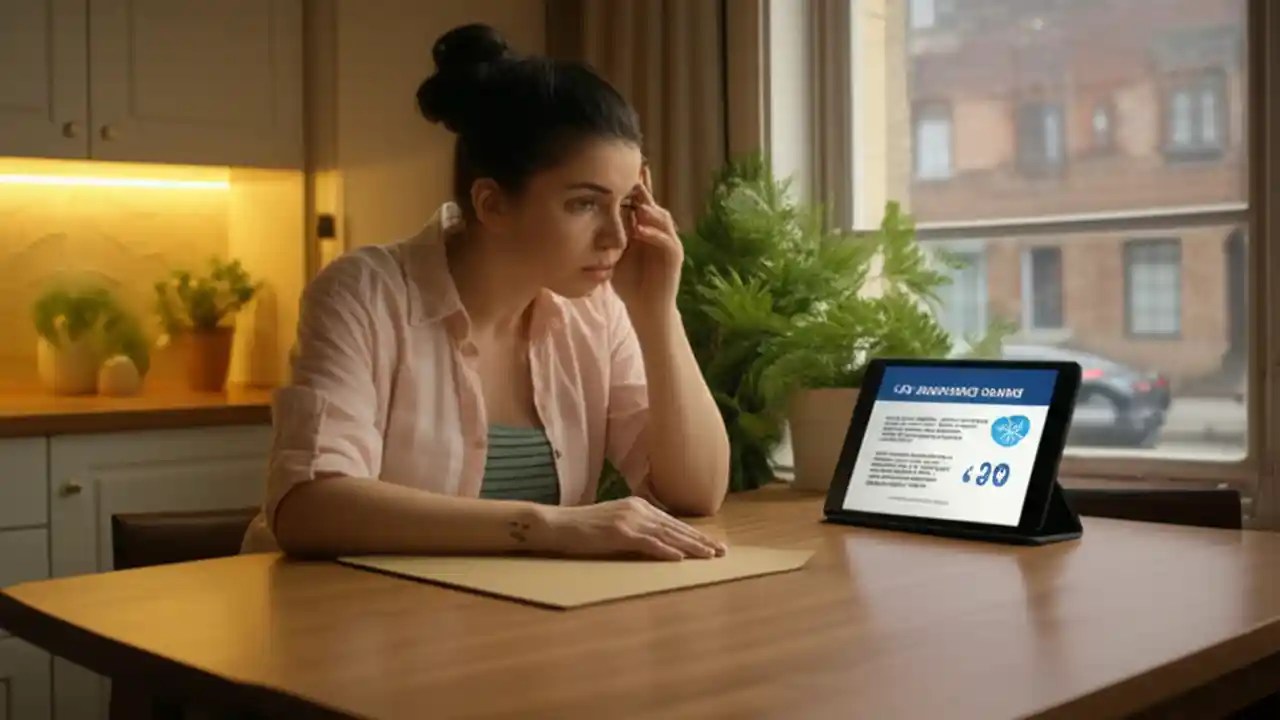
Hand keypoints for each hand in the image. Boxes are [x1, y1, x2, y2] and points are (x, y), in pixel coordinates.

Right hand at [538, 497, 726, 560]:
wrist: (558, 525)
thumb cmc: (583, 528)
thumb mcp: (614, 523)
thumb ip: (635, 528)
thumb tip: (657, 541)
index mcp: (638, 505)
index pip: (672, 522)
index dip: (694, 534)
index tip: (711, 544)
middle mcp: (638, 509)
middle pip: (676, 527)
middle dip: (700, 541)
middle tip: (721, 552)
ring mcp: (629, 520)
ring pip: (667, 535)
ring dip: (690, 547)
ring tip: (708, 556)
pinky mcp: (619, 533)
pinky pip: (648, 544)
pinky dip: (666, 551)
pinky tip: (680, 559)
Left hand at [610, 163, 683, 319]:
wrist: (646, 310)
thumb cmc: (630, 284)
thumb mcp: (615, 256)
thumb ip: (610, 238)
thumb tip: (587, 220)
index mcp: (645, 230)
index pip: (639, 204)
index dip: (631, 189)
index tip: (615, 172)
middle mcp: (659, 232)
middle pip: (652, 205)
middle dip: (642, 191)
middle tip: (629, 176)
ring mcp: (669, 244)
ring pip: (663, 219)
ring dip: (649, 210)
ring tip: (636, 203)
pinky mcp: (675, 258)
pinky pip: (667, 241)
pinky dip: (654, 234)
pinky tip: (640, 229)